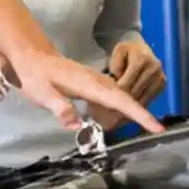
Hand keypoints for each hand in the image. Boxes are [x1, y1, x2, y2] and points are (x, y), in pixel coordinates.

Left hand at [6, 50, 164, 133]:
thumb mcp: (41, 93)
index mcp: (88, 84)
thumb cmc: (35, 74)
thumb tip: (76, 125)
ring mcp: (96, 80)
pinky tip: (117, 118)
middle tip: (149, 133)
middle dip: (139, 116)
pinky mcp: (92, 83)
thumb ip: (59, 107)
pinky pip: (112, 96)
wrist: (32, 55)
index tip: (157, 126)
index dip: (139, 114)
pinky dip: (120, 107)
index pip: (119, 100)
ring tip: (139, 129)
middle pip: (125, 99)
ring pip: (120, 97)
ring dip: (131, 113)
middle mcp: (97, 81)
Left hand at [109, 40, 165, 106]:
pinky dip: (140, 101)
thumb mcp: (117, 53)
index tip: (112, 92)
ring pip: (143, 98)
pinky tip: (133, 99)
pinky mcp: (163, 84)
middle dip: (124, 96)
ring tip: (124, 99)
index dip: (117, 90)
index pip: (127, 82)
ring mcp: (160, 76)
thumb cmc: (126, 52)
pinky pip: (150, 99)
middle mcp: (154, 67)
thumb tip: (119, 84)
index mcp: (142, 58)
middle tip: (116, 99)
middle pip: (135, 91)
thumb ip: (116, 67)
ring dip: (132, 101)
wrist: (141, 48)